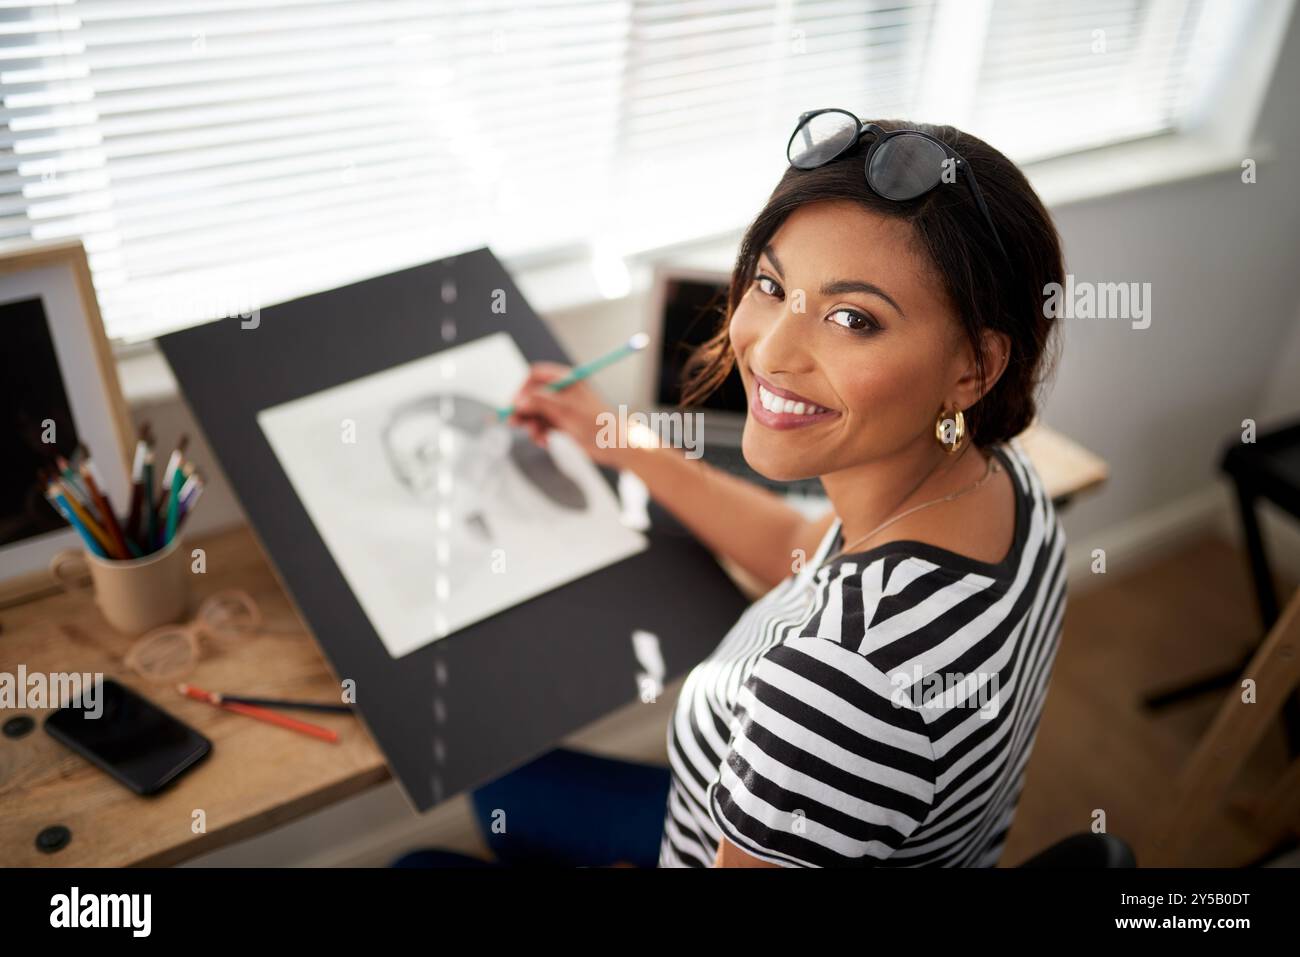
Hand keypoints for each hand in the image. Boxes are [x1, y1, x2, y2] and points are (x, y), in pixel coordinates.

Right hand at [506, 362, 628, 467]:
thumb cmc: (597, 423)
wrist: (615, 445)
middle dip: (523, 409)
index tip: (515, 404)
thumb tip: (518, 400)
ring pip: (536, 412)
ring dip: (532, 425)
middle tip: (513, 423)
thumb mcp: (565, 410)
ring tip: (536, 436)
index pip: (536, 375)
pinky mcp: (563, 423)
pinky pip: (543, 425)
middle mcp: (562, 391)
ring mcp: (562, 408)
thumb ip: (540, 402)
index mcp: (566, 379)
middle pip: (532, 395)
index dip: (523, 388)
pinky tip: (545, 441)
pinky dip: (540, 433)